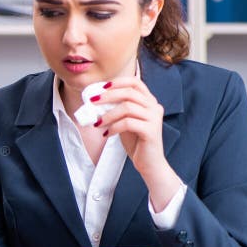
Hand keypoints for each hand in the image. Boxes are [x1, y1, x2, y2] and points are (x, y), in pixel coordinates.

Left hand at [95, 76, 180, 210]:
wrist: (149, 164)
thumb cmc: (136, 141)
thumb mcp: (124, 121)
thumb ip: (116, 109)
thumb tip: (95, 100)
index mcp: (149, 101)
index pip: (135, 82)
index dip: (117, 82)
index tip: (101, 87)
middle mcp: (154, 106)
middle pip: (129, 92)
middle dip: (107, 96)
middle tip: (91, 102)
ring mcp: (154, 118)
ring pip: (127, 107)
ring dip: (108, 114)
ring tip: (97, 123)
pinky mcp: (151, 131)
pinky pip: (128, 123)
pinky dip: (113, 127)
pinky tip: (106, 134)